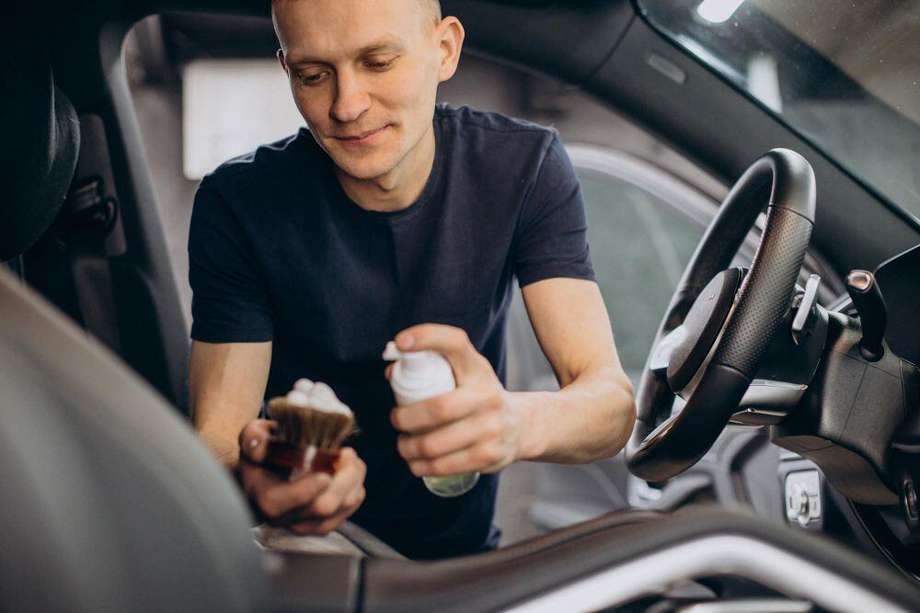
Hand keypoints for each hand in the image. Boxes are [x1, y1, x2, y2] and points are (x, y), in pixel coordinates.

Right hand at [238, 419, 365, 534]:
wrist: (267, 478)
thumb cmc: (262, 457)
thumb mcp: (253, 441)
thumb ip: (253, 439)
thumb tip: (257, 443)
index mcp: (266, 499)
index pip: (284, 503)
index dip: (307, 489)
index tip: (324, 473)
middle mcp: (285, 518)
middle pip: (323, 507)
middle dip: (343, 478)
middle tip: (347, 453)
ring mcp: (306, 524)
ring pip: (340, 509)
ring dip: (353, 481)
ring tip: (351, 458)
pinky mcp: (324, 524)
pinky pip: (349, 510)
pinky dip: (356, 488)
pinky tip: (353, 471)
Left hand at [388, 324, 525, 476]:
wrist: (522, 426)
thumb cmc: (478, 396)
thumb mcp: (466, 374)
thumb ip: (432, 368)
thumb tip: (393, 373)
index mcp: (477, 368)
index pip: (454, 343)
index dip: (426, 337)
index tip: (400, 342)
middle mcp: (488, 395)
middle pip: (437, 408)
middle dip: (405, 419)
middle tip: (396, 420)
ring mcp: (491, 428)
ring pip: (435, 444)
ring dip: (409, 448)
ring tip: (403, 446)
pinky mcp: (489, 456)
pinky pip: (445, 466)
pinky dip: (422, 466)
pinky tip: (415, 463)